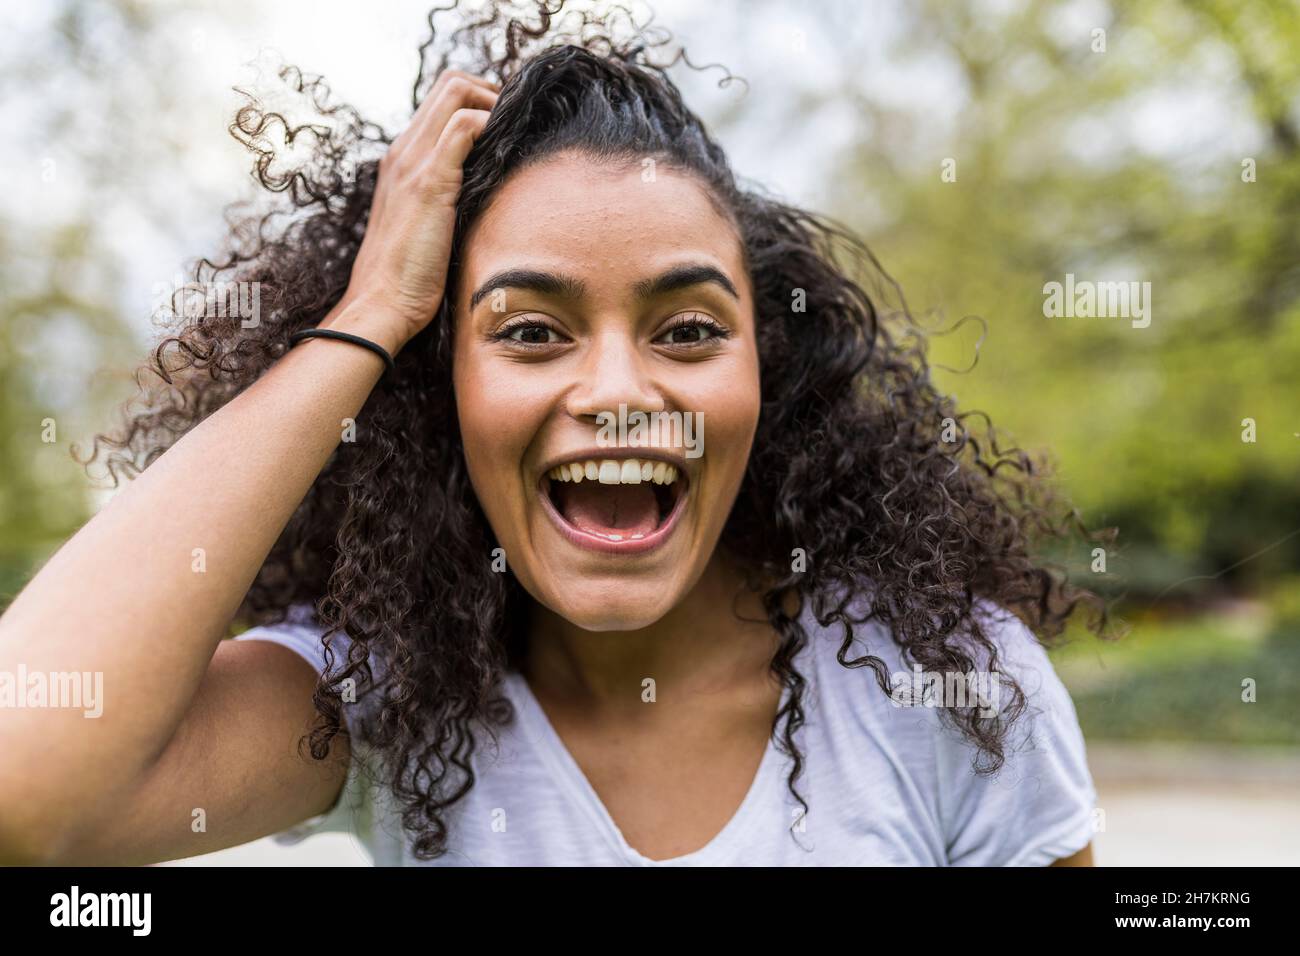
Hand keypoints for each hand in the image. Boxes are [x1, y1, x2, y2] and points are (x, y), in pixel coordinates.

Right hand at [324, 70, 498, 354]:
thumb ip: (447, 203)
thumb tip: (486, 199)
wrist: (381, 304)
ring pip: (456, 92)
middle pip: (451, 84)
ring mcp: (412, 163)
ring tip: (519, 134)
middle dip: (493, 92)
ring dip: (496, 103)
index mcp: (402, 160)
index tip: (508, 128)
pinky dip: (492, 125)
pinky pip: (464, 127)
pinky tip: (509, 151)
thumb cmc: (408, 278)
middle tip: (520, 126)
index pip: (441, 100)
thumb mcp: (428, 229)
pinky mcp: (429, 183)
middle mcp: (403, 152)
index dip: (480, 101)